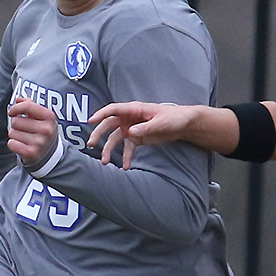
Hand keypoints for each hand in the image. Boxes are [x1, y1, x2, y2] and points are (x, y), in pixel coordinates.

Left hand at [6, 96, 59, 166]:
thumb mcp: (40, 116)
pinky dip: (13, 144)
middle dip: (16, 124)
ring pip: (12, 133)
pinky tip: (22, 146)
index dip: (15, 108)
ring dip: (15, 135)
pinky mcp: (31, 153)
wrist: (49, 154)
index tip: (12, 112)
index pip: (27, 106)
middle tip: (24, 129)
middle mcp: (46, 130)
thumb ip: (29, 105)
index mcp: (49, 117)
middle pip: (16, 121)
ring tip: (24, 138)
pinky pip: (11, 143)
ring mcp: (40, 143)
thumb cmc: (41, 131)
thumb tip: (18, 100)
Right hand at [89, 100, 208, 168]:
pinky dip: (125, 157)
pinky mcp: (137, 138)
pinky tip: (125, 166)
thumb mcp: (161, 122)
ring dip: (109, 149)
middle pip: (110, 124)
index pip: (114, 109)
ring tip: (105, 161)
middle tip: (91, 144)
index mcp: (134, 109)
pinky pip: (127, 148)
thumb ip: (145, 127)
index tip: (91, 121)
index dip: (101, 114)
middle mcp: (130, 118)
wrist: (183, 125)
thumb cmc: (173, 118)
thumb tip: (130, 132)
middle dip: (100, 134)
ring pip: (116, 138)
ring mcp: (132, 128)